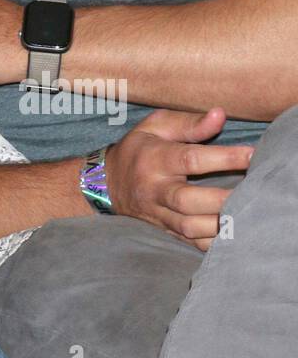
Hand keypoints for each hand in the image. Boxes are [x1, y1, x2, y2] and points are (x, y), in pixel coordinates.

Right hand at [104, 107, 253, 250]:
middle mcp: (155, 189)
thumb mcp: (156, 126)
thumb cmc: (139, 148)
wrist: (105, 183)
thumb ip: (189, 123)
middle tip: (253, 192)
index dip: (223, 158)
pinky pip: (191, 242)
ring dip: (220, 224)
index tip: (253, 155)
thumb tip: (220, 115)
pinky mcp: (165, 230)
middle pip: (187, 200)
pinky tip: (233, 232)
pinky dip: (214, 242)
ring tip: (246, 213)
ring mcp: (158, 213)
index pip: (190, 159)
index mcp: (155, 159)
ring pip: (189, 227)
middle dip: (222, 199)